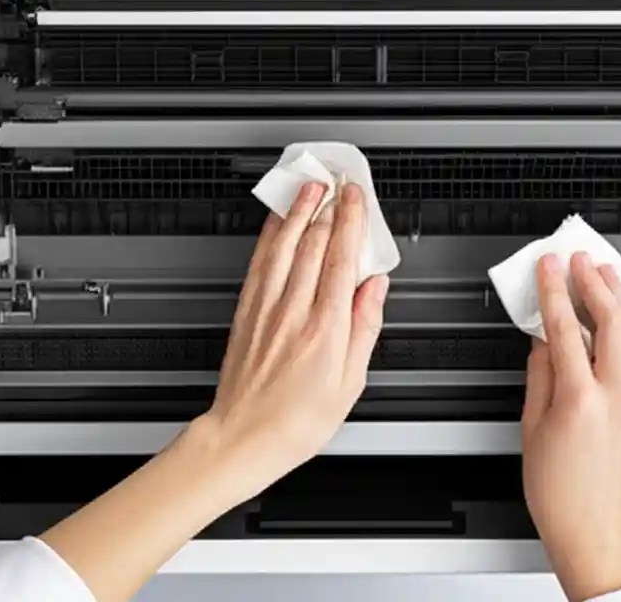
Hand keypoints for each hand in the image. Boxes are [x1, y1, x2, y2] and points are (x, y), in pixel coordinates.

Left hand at [189, 181, 388, 500]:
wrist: (245, 437)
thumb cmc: (297, 420)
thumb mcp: (351, 381)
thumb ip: (365, 326)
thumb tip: (375, 288)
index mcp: (326, 328)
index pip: (342, 257)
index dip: (351, 220)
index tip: (357, 198)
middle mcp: (294, 311)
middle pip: (314, 243)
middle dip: (329, 206)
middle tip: (338, 182)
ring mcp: (266, 309)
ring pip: (284, 245)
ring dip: (298, 211)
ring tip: (309, 188)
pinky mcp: (247, 312)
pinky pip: (260, 262)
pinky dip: (271, 235)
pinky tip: (278, 222)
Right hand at [522, 252, 620, 601]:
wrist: (595, 529)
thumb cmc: (560, 493)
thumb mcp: (531, 429)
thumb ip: (539, 377)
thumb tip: (543, 341)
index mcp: (578, 400)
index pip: (566, 328)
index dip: (555, 291)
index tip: (549, 268)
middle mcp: (616, 397)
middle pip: (611, 321)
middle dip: (594, 283)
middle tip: (581, 262)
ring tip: (611, 277)